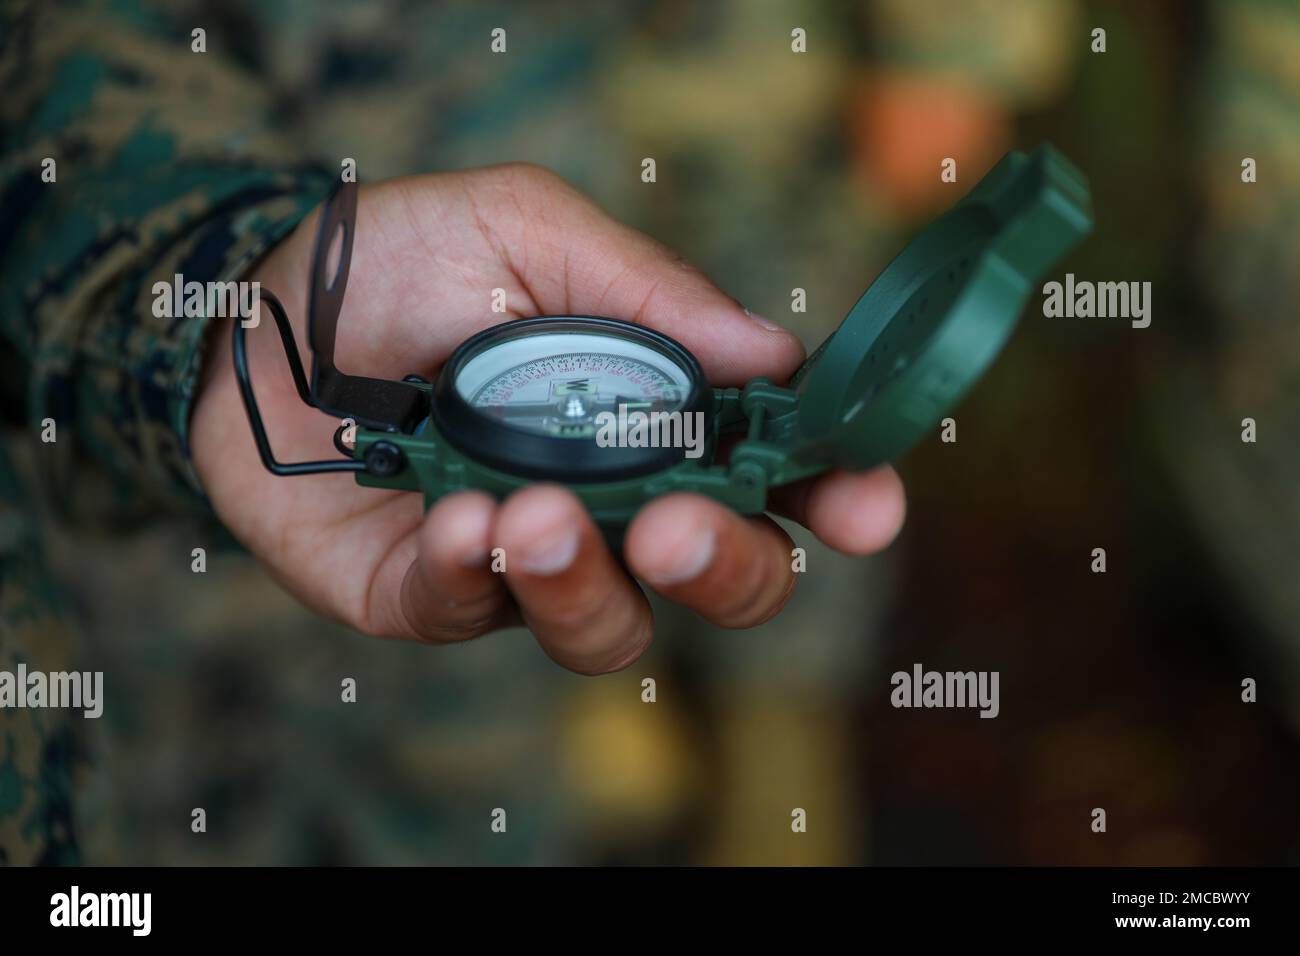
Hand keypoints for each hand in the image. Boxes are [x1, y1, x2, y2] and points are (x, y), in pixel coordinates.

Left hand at [192, 164, 904, 673]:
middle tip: (679, 527)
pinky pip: (473, 616)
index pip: (778, 476)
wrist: (258, 307)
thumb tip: (773, 354)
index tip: (865, 506)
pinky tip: (452, 519)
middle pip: (723, 580)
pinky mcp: (429, 595)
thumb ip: (650, 291)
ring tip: (534, 514)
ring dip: (587, 585)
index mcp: (661, 417)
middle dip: (727, 567)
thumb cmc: (406, 260)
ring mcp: (524, 560)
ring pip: (608, 630)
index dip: (836, 498)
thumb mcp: (531, 231)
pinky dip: (473, 575)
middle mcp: (613, 503)